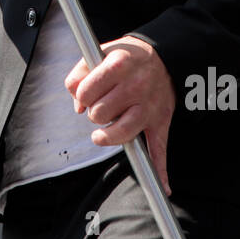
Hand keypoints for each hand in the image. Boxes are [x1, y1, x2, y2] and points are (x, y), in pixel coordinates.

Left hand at [65, 36, 175, 195]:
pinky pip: (160, 148)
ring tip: (101, 134)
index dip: (80, 96)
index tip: (84, 96)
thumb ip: (80, 73)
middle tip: (99, 107)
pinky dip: (161, 169)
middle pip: (100, 113)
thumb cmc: (126, 58)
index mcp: (119, 65)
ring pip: (121, 133)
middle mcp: (136, 86)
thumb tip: (76, 102)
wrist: (164, 57)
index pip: (86, 91)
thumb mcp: (100, 52)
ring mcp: (149, 106)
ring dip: (107, 137)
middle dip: (94, 113)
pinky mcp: (160, 121)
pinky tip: (163, 186)